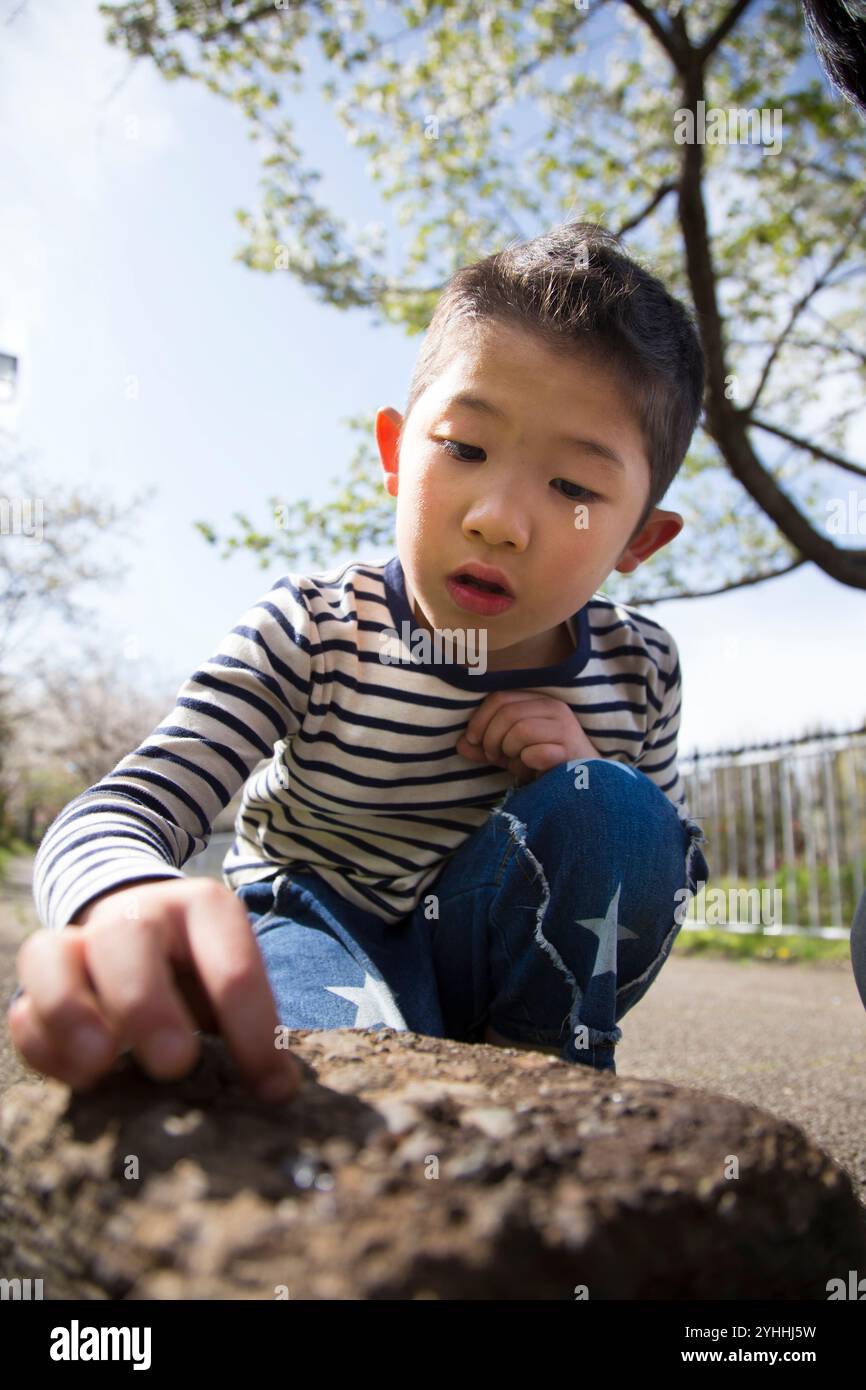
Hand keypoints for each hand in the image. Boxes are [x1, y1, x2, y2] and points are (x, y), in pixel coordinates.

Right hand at [7, 877, 300, 1103]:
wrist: (142, 920)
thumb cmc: (201, 969)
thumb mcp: (234, 978)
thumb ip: (254, 1028)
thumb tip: (277, 1092)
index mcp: (205, 908)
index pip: (234, 967)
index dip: (255, 1031)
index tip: (271, 1090)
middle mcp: (139, 912)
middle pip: (130, 939)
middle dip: (148, 1005)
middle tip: (173, 1065)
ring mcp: (81, 937)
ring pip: (53, 956)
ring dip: (72, 1014)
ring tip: (100, 1066)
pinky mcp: (43, 974)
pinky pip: (25, 1003)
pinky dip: (43, 1043)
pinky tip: (78, 1079)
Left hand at [456, 689, 599, 786]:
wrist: (582, 784)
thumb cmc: (542, 763)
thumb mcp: (509, 752)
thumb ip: (484, 746)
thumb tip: (461, 745)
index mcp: (537, 700)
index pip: (499, 698)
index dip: (479, 720)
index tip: (472, 741)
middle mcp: (554, 708)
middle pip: (507, 714)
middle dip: (492, 739)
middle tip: (494, 756)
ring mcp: (565, 728)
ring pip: (521, 731)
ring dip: (510, 752)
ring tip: (515, 762)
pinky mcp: (571, 750)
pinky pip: (535, 753)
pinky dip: (526, 764)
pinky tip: (533, 770)